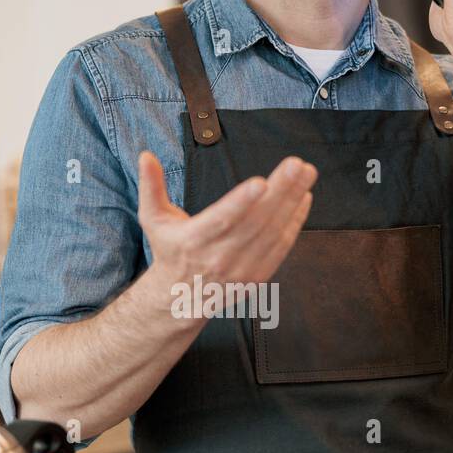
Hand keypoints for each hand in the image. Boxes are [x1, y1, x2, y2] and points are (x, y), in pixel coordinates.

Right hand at [136, 151, 314, 300]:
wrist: (181, 297)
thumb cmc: (170, 250)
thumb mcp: (153, 219)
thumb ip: (150, 186)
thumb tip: (145, 155)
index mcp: (194, 241)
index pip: (221, 220)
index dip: (241, 202)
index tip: (260, 182)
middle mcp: (219, 257)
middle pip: (255, 222)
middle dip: (280, 192)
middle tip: (298, 165)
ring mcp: (242, 269)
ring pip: (272, 233)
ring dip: (292, 202)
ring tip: (306, 174)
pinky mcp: (258, 276)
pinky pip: (281, 247)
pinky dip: (295, 222)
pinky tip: (304, 198)